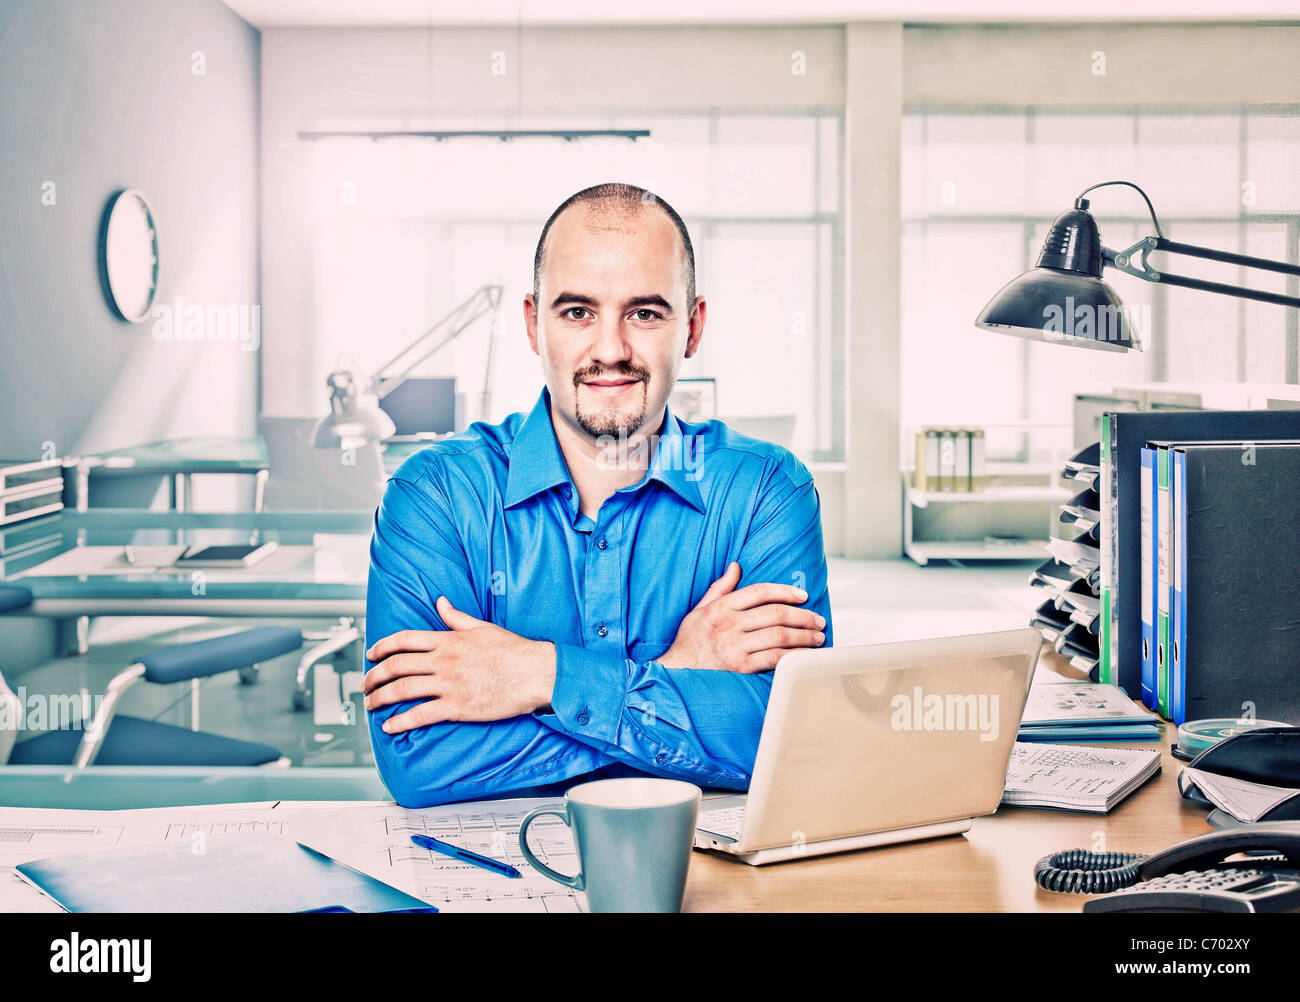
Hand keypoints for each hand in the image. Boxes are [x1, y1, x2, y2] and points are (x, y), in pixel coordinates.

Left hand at [362, 596, 556, 733]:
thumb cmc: (513, 651)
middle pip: (397, 666)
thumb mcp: (482, 627)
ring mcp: (449, 684)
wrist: (535, 673)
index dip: (382, 647)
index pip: (404, 640)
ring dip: (381, 698)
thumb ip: (456, 617)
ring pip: (403, 690)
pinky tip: (390, 726)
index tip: (370, 655)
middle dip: (374, 676)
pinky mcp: (458, 707)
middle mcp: (444, 661)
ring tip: (372, 705)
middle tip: (366, 685)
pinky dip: (401, 721)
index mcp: (448, 640)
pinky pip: (421, 714)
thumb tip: (440, 602)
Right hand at [656, 562, 824, 672]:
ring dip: (803, 636)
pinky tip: (803, 655)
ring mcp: (735, 645)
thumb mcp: (700, 609)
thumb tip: (736, 566)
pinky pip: (774, 658)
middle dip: (803, 616)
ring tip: (818, 638)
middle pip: (776, 614)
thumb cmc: (689, 641)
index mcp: (721, 607)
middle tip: (818, 620)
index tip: (803, 595)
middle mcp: (729, 623)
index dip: (785, 591)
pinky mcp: (740, 666)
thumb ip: (720, 588)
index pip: (760, 592)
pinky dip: (793, 656)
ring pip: (779, 635)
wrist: (676, 671)